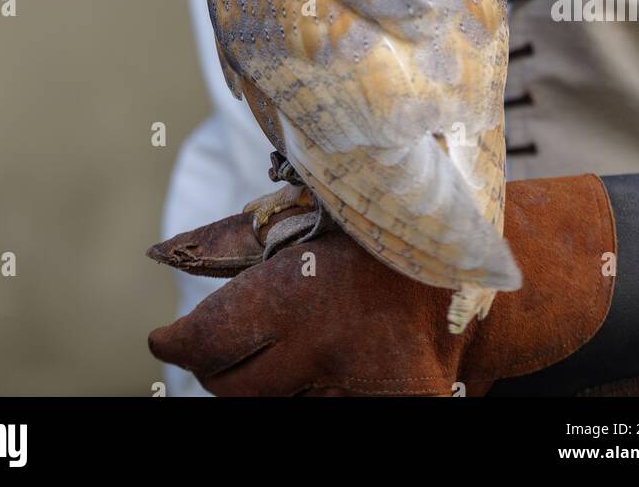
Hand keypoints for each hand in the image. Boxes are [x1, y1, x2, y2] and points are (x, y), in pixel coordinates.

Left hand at [147, 175, 631, 396]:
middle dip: (224, 363)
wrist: (472, 267)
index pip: (208, 343)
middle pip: (230, 389)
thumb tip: (166, 252)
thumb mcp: (310, 218)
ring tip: (297, 348)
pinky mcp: (392, 414)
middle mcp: (328, 355)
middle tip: (242, 338)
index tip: (166, 337)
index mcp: (303, 294)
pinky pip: (315, 419)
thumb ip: (240, 241)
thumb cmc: (381, 228)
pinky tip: (328, 370)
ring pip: (266, 413)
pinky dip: (308, 399)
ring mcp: (362, 396)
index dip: (180, 341)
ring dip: (266, 385)